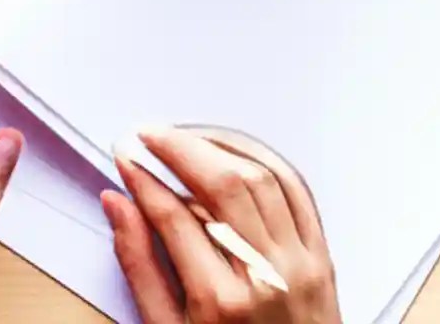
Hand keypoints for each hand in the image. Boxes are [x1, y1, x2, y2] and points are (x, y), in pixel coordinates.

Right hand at [104, 127, 341, 323]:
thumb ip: (140, 266)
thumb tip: (117, 205)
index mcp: (220, 303)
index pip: (175, 216)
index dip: (144, 178)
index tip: (126, 157)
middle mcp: (267, 276)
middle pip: (224, 183)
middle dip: (181, 147)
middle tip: (150, 134)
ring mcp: (301, 263)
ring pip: (264, 176)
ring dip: (221, 145)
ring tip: (187, 138)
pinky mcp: (322, 255)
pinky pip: (298, 190)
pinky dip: (265, 161)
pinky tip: (235, 153)